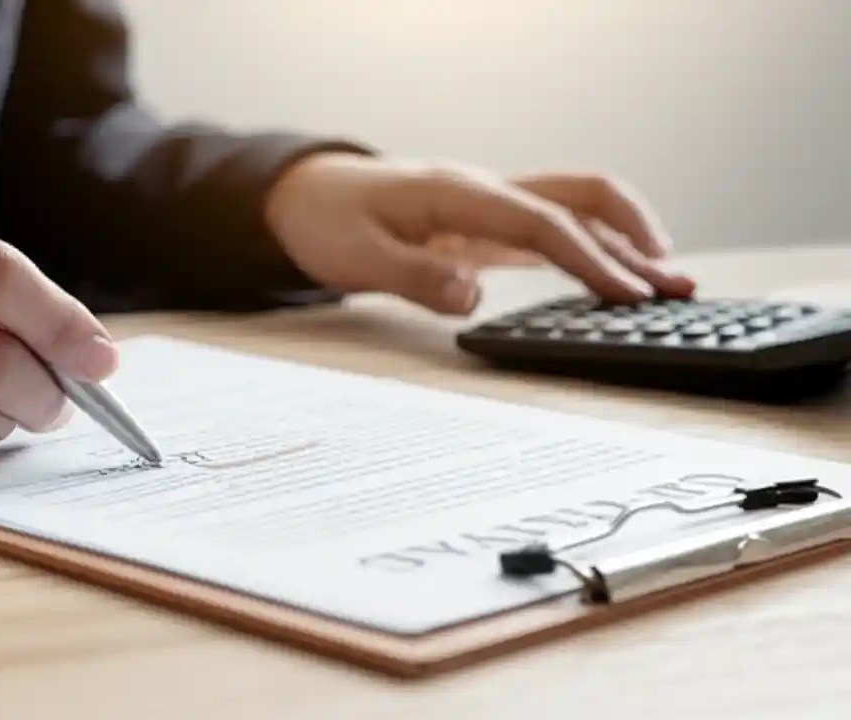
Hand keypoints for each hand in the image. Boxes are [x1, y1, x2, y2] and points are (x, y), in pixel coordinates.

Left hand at [264, 153, 695, 313]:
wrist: (303, 196)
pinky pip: (550, 231)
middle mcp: (483, 192)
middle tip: (673, 285)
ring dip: (621, 240)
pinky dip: (589, 251)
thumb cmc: (326, 220)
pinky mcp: (483, 226)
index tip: (628, 293)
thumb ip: (412, 275)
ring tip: (664, 283)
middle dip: (632, 236)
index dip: (590, 258)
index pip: (542, 222)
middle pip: (580, 197)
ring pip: (573, 209)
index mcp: (458, 192)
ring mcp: (487, 206)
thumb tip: (472, 296)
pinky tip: (609, 280)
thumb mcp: (354, 255)